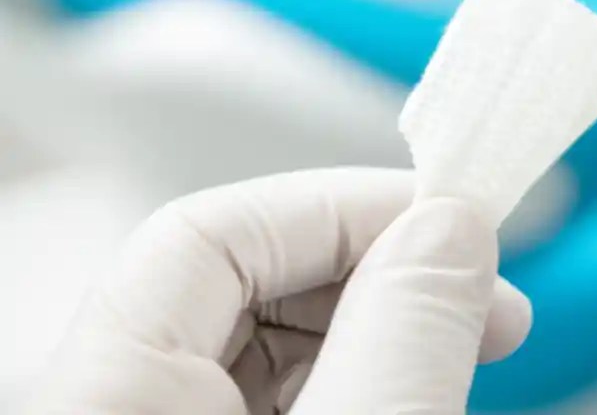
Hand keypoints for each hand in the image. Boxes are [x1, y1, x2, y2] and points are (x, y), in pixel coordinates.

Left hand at [25, 168, 531, 413]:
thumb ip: (406, 334)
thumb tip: (454, 228)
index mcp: (106, 393)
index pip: (212, 233)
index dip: (342, 207)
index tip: (451, 223)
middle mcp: (110, 413)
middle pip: (241, 288)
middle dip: (378, 278)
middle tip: (484, 304)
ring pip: (265, 356)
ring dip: (377, 338)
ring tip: (458, 361)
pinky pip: (272, 409)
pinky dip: (355, 392)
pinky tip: (412, 399)